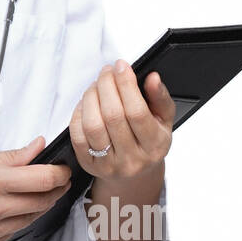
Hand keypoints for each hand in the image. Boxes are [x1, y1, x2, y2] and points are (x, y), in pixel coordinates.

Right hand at [0, 139, 72, 240]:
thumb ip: (11, 156)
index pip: (43, 179)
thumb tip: (37, 147)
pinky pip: (11, 234)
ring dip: (36, 206)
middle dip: (54, 190)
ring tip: (29, 195)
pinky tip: (2, 212)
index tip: (64, 170)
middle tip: (55, 182)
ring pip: (30, 219)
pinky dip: (13, 221)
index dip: (60, 173)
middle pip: (43, 201)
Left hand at [69, 59, 174, 182]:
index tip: (121, 66)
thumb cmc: (149, 141)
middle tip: (107, 72)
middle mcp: (132, 159)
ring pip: (93, 125)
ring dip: (90, 97)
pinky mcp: (89, 165)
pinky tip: (86, 103)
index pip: (137, 112)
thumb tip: (152, 77)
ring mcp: (109, 165)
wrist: (135, 174)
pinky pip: (78, 135)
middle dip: (106, 86)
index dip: (126, 85)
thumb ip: (160, 98)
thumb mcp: (163, 120)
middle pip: (112, 115)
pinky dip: (78, 113)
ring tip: (96, 85)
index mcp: (155, 146)